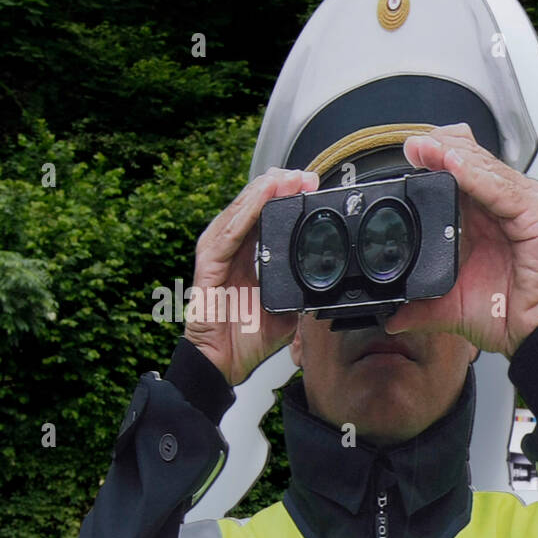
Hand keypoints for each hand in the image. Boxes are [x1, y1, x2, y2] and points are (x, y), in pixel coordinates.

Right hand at [186, 167, 318, 384]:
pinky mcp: (209, 263)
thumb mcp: (287, 309)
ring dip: (265, 192)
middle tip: (306, 176)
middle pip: (254, 208)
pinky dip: (247, 210)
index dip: (288, 201)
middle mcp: (232, 250)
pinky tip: (262, 194)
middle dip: (280, 188)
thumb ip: (302, 290)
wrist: (226, 361)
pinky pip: (230, 231)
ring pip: (241, 212)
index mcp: (249, 257)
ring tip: (287, 176)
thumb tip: (328, 282)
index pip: (267, 219)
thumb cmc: (248, 338)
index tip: (313, 190)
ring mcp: (218, 254)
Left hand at [398, 124, 537, 357]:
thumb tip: (391, 318)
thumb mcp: (449, 304)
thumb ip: (419, 305)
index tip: (406, 154)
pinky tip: (456, 166)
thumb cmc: (505, 313)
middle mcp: (500, 205)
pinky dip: (478, 176)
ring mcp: (519, 205)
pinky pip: (503, 189)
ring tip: (427, 149)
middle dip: (439, 147)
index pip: (458, 169)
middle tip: (412, 146)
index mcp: (479, 216)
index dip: (433, 157)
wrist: (530, 333)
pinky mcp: (534, 214)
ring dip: (454, 155)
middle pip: (470, 157)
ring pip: (485, 167)